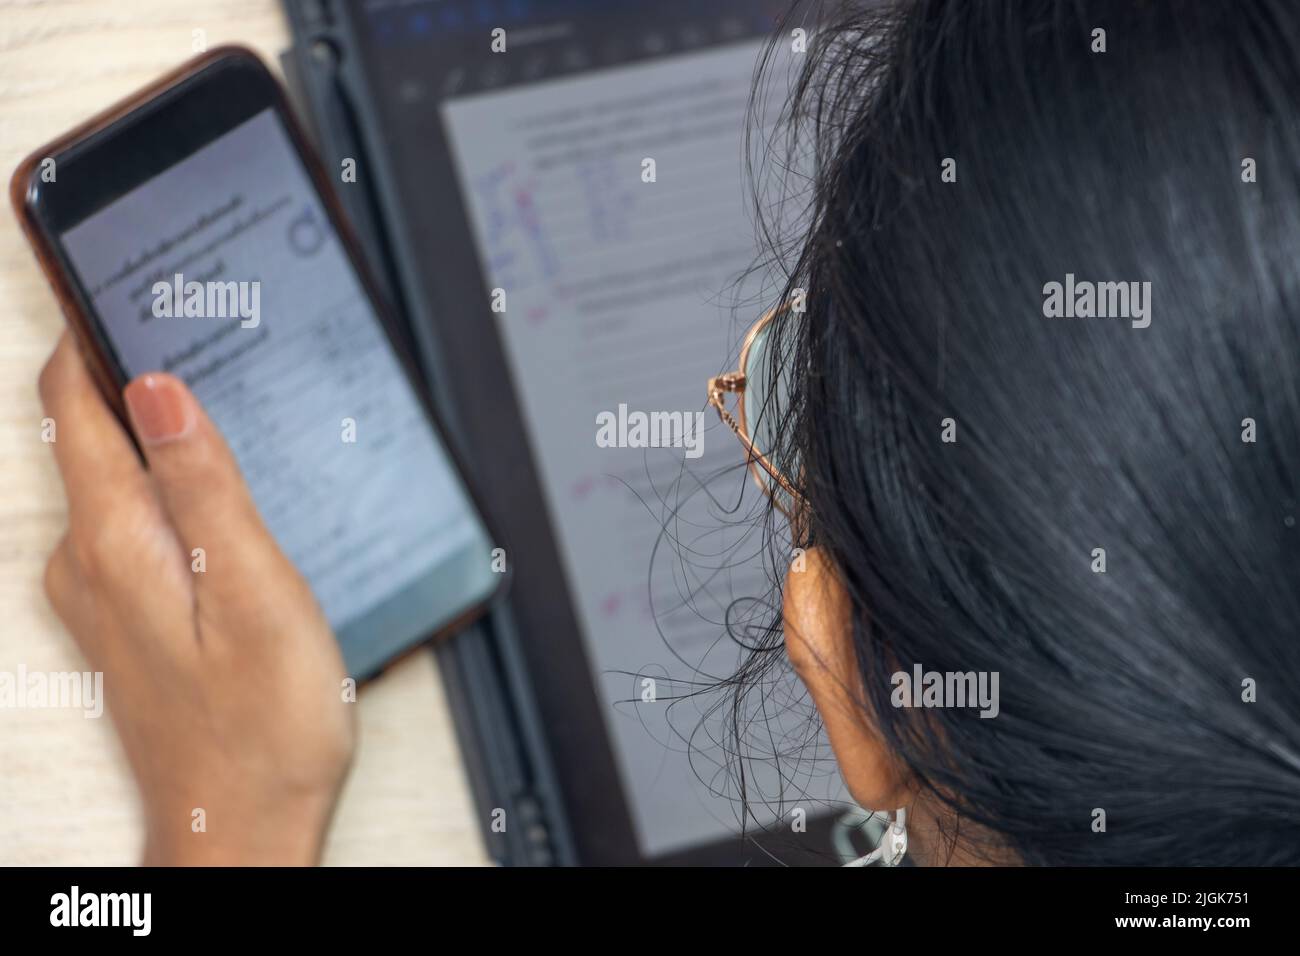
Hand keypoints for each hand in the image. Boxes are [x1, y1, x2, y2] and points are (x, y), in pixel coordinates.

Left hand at [38, 333, 354, 864]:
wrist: (240, 826)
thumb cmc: (263, 726)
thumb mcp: (254, 592)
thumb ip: (204, 486)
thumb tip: (160, 388)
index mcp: (117, 539)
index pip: (72, 401)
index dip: (88, 331)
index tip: (111, 276)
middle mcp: (87, 560)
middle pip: (84, 430)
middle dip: (126, 369)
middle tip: (187, 321)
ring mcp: (97, 591)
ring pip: (107, 474)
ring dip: (146, 427)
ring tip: (211, 392)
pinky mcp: (121, 616)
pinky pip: (124, 519)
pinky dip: (157, 481)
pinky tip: (210, 488)